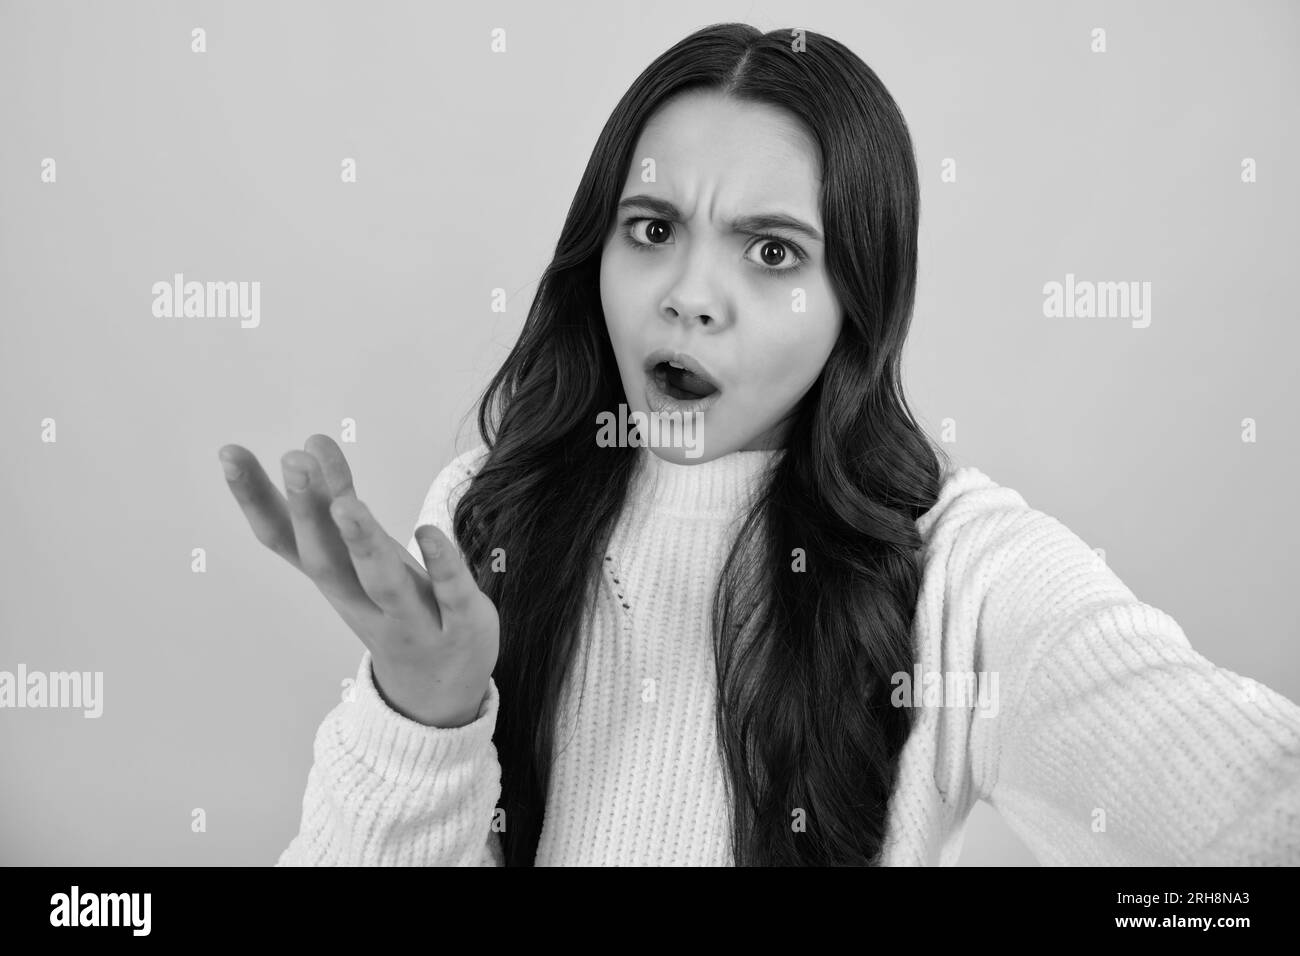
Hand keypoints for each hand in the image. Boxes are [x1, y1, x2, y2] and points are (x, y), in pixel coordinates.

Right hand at [217, 434, 497, 727]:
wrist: (439, 693)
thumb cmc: (392, 609)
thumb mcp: (357, 560)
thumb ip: (333, 505)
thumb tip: (307, 444)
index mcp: (333, 581)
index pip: (284, 541)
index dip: (255, 499)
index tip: (229, 452)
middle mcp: (363, 603)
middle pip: (327, 560)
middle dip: (308, 513)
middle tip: (292, 461)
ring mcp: (412, 619)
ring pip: (383, 584)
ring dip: (363, 543)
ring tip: (345, 502)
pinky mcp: (461, 624)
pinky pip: (451, 594)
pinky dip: (441, 565)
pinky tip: (428, 531)